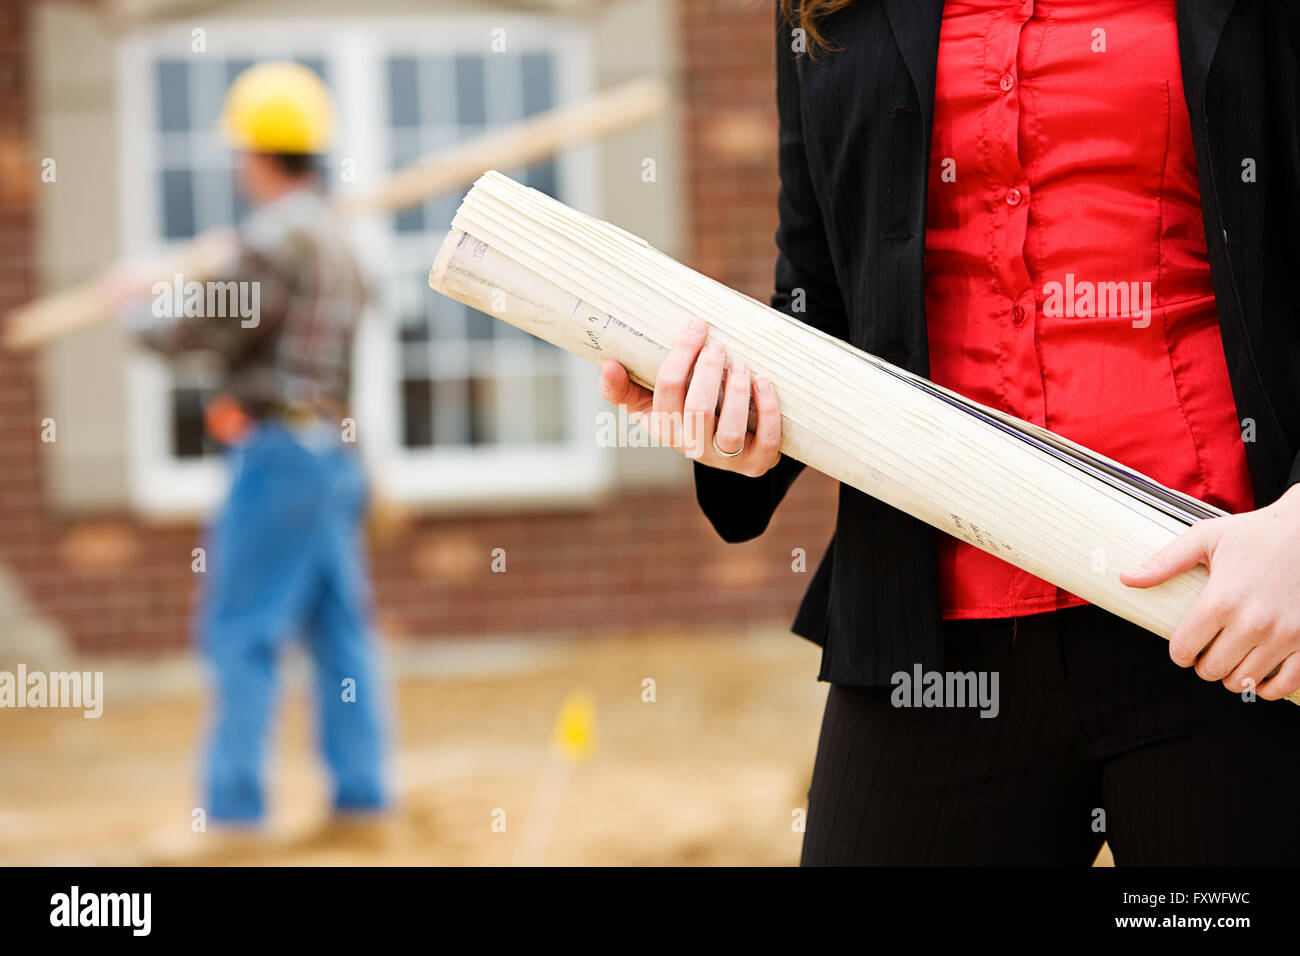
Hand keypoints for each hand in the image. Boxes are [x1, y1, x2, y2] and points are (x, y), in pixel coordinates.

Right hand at [596, 318, 781, 475]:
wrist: (725, 446)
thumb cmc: (684, 412)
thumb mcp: (649, 403)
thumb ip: (622, 388)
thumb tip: (607, 365)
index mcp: (664, 426)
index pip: (667, 390)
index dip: (681, 355)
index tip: (696, 326)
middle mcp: (692, 446)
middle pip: (698, 411)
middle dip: (708, 373)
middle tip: (718, 346)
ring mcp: (726, 459)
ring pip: (729, 432)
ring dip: (738, 393)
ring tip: (742, 364)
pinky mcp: (757, 463)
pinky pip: (766, 443)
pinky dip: (767, 411)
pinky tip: (764, 382)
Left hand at [1120, 484, 1299, 698]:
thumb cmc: (1257, 533)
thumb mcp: (1205, 538)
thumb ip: (1164, 563)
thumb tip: (1126, 578)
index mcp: (1221, 601)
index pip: (1184, 650)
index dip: (1179, 652)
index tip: (1184, 645)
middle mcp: (1252, 623)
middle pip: (1211, 670)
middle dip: (1203, 663)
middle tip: (1207, 648)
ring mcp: (1284, 636)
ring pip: (1242, 681)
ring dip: (1231, 674)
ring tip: (1231, 655)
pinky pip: (1285, 685)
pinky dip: (1267, 687)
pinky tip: (1258, 674)